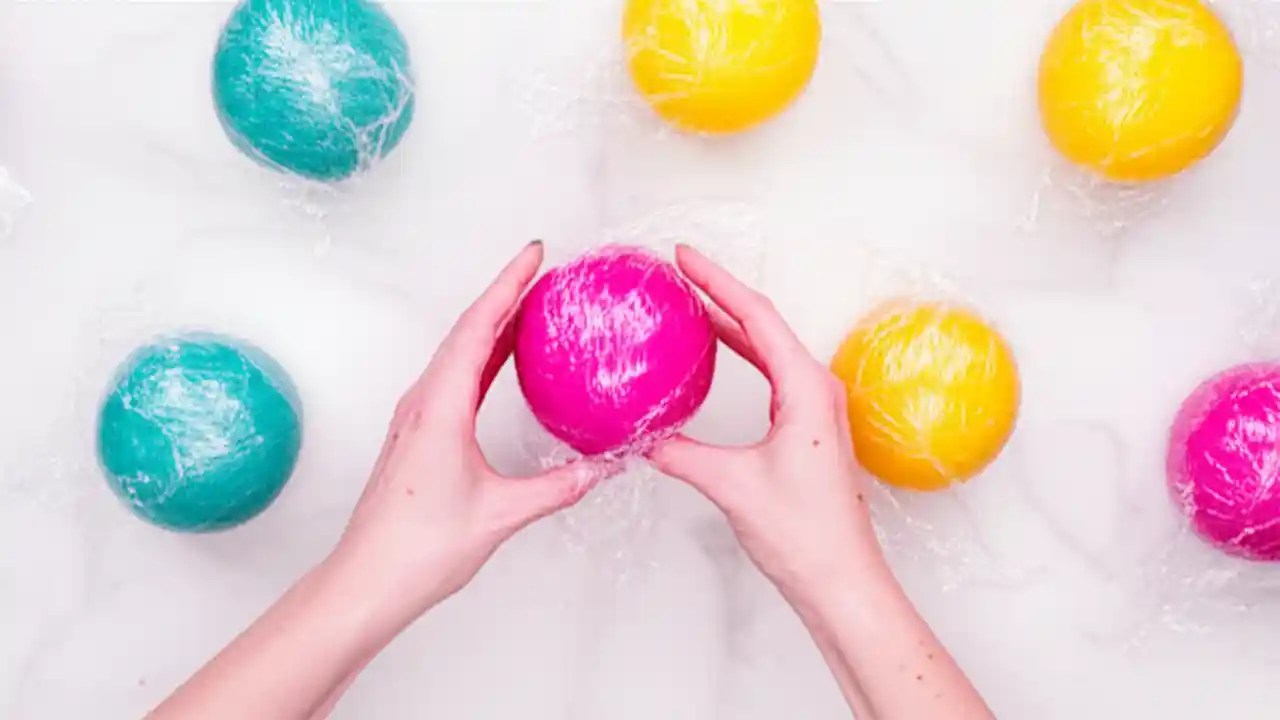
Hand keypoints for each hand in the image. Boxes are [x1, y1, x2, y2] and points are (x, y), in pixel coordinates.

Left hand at [337, 241, 608, 622]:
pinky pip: (453, 378)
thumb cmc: (419, 547)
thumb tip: (600, 468)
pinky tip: (502, 362)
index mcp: (440, 408)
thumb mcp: (501, 514)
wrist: (367, 580)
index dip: (508, 286)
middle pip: (466, 331)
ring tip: (529, 305)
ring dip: (491, 324)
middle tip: (540, 269)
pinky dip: (481, 356)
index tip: (534, 255)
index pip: (478, 329)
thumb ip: (556, 488)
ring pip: (457, 353)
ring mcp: (417, 417)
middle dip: (504, 294)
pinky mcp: (418, 434)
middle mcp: (423, 402)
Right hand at [649, 245, 881, 609]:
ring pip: (766, 348)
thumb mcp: (730, 485)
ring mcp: (813, 408)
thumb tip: (642, 433)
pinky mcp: (806, 428)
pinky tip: (713, 359)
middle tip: (678, 273)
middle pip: (762, 324)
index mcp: (805, 389)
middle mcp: (815, 390)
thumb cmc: (805, 535)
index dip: (717, 281)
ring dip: (729, 324)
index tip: (685, 257)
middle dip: (719, 293)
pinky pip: (770, 375)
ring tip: (689, 305)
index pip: (756, 316)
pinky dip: (740, 356)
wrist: (841, 580)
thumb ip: (680, 452)